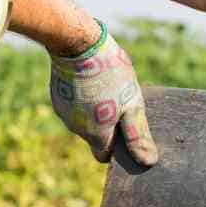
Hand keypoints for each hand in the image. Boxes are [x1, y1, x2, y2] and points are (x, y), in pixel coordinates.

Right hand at [49, 21, 157, 165]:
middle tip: (121, 104)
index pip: (105, 155)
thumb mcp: (132, 105)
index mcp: (96, 135)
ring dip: (96, 112)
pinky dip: (84, 100)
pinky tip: (94, 82)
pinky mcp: (57, 96)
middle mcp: (76, 129)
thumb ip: (138, 136)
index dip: (117, 148)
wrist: (78, 44)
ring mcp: (63, 112)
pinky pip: (74, 106)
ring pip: (84, 121)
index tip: (126, 131)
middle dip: (108, 127)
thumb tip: (147, 161)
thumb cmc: (110, 75)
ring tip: (108, 89)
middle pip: (95, 137)